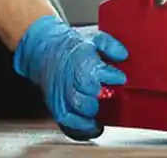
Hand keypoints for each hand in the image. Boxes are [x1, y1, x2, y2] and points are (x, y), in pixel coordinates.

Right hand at [13, 16, 127, 138]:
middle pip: (87, 92)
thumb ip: (110, 45)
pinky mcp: (57, 105)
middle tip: (110, 93)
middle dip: (101, 95)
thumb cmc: (71, 47)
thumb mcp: (93, 38)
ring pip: (78, 108)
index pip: (96, 72)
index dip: (112, 76)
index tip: (120, 78)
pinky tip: (93, 126)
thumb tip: (122, 55)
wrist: (44, 51)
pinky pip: (68, 121)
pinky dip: (82, 127)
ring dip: (92, 111)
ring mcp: (62, 94)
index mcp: (80, 61)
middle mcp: (70, 79)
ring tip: (102, 110)